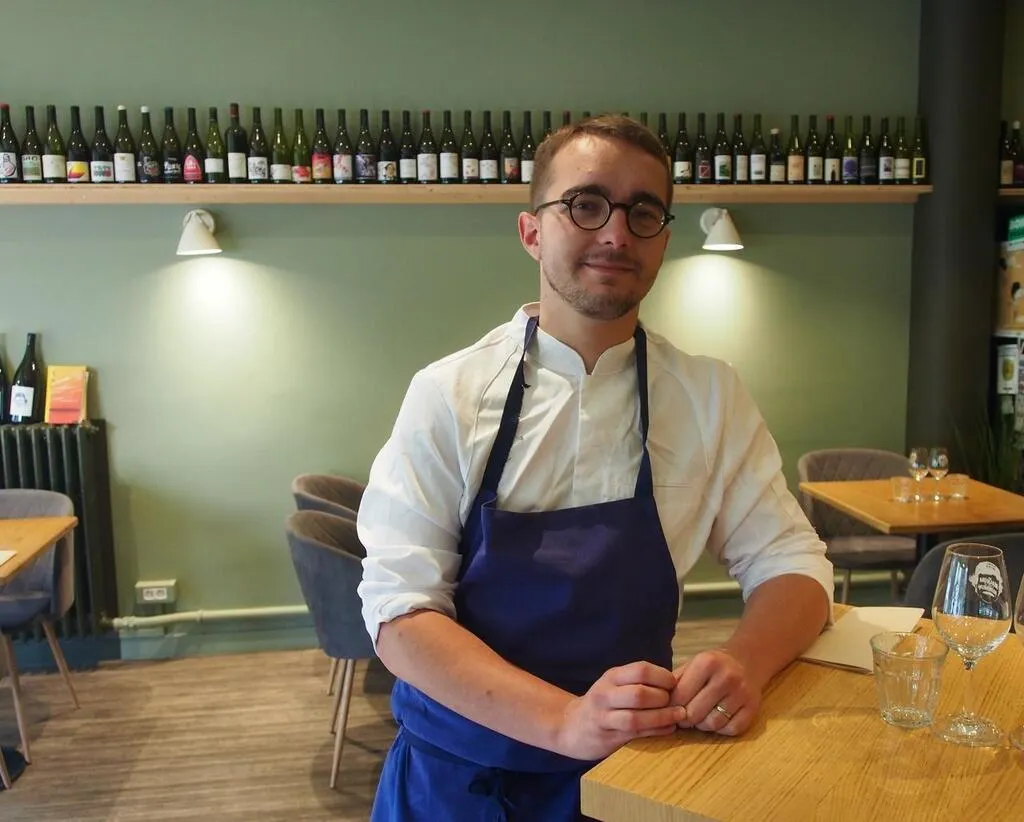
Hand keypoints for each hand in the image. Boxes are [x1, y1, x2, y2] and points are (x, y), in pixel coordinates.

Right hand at [555, 661, 686, 760]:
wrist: (571, 726)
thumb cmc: (603, 703)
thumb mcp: (615, 685)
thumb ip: (638, 681)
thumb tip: (677, 680)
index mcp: (611, 676)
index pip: (640, 670)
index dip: (663, 676)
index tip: (675, 684)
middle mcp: (605, 694)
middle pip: (640, 694)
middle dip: (663, 698)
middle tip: (677, 702)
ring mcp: (604, 717)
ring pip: (637, 717)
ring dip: (663, 717)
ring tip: (679, 716)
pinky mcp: (608, 737)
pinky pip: (636, 734)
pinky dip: (657, 731)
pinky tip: (669, 728)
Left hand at [671, 649, 761, 736]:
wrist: (746, 661)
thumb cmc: (713, 666)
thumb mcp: (692, 664)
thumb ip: (676, 682)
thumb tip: (661, 705)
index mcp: (707, 663)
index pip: (681, 695)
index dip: (672, 706)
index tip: (671, 709)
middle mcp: (726, 677)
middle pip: (695, 713)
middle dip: (685, 719)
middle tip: (684, 717)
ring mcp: (742, 693)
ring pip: (713, 724)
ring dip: (702, 725)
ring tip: (700, 717)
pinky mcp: (753, 708)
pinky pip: (732, 729)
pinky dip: (722, 729)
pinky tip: (718, 719)